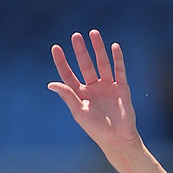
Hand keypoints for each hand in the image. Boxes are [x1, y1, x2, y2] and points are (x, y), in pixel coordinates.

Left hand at [48, 31, 140, 159]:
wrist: (118, 139)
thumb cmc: (96, 129)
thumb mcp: (79, 112)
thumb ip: (67, 96)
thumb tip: (51, 84)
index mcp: (80, 94)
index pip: (68, 74)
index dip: (62, 61)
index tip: (55, 47)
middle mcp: (93, 87)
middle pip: (85, 64)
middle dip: (81, 50)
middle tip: (75, 36)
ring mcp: (108, 86)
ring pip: (102, 63)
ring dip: (98, 48)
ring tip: (93, 33)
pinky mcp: (121, 88)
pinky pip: (119, 70)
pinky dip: (117, 59)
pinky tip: (114, 46)